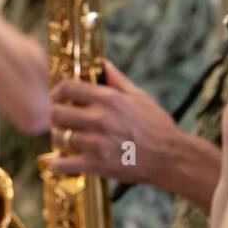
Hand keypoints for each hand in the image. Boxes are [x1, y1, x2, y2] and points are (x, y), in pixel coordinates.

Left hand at [48, 62, 180, 183]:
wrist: (171, 158)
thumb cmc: (157, 126)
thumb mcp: (140, 97)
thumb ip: (117, 80)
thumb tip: (102, 63)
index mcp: (109, 99)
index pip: (67, 88)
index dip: (58, 92)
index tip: (58, 97)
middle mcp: (99, 118)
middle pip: (57, 113)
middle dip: (56, 116)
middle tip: (62, 120)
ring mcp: (96, 142)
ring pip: (59, 137)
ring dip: (59, 138)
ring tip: (65, 140)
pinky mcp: (97, 164)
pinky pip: (64, 163)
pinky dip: (58, 163)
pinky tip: (60, 160)